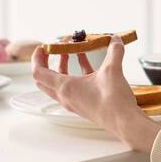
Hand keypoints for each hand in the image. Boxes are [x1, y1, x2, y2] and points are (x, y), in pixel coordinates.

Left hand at [30, 38, 160, 152]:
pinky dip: (75, 74)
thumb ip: (114, 51)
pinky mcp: (83, 104)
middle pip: (44, 79)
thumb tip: (116, 39)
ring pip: (58, 83)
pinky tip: (86, 63)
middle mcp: (66, 96)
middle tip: (55, 50)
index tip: (43, 47)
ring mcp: (74, 102)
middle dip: (47, 62)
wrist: (124, 122)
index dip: (37, 58)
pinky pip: (73, 87)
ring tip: (72, 52)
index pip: (39, 72)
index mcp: (65, 88)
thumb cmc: (113, 101)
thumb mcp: (112, 70)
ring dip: (62, 67)